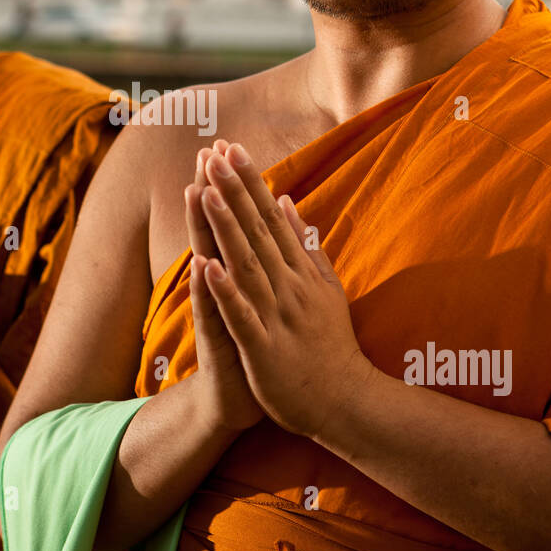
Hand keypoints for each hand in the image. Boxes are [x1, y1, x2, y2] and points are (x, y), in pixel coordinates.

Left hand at [195, 141, 374, 438]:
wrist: (345, 401)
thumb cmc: (330, 345)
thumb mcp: (326, 288)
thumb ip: (306, 246)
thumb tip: (288, 202)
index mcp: (299, 271)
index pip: (271, 218)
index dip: (250, 183)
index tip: (232, 150)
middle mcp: (289, 286)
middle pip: (256, 231)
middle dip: (234, 191)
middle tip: (213, 153)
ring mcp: (276, 316)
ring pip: (246, 264)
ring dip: (226, 227)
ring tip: (206, 192)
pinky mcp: (263, 348)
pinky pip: (240, 315)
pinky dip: (224, 291)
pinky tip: (205, 266)